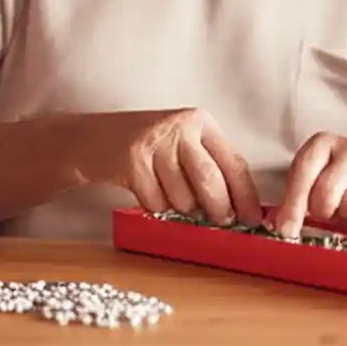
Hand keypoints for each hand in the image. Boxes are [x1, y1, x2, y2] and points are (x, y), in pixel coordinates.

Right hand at [79, 108, 261, 225]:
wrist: (92, 138)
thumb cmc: (146, 147)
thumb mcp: (181, 146)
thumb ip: (209, 167)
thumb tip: (239, 208)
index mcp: (201, 123)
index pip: (233, 162)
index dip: (246, 195)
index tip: (254, 217)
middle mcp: (180, 127)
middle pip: (210, 180)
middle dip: (219, 209)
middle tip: (222, 222)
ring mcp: (155, 142)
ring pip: (182, 196)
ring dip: (181, 209)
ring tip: (171, 197)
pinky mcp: (132, 160)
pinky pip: (156, 202)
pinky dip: (155, 207)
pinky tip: (147, 192)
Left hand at [271, 132, 346, 237]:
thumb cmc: (340, 195)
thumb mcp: (311, 193)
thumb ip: (293, 205)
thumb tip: (279, 226)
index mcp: (323, 144)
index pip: (304, 171)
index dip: (293, 204)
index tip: (287, 230)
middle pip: (327, 191)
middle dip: (322, 213)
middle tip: (327, 216)